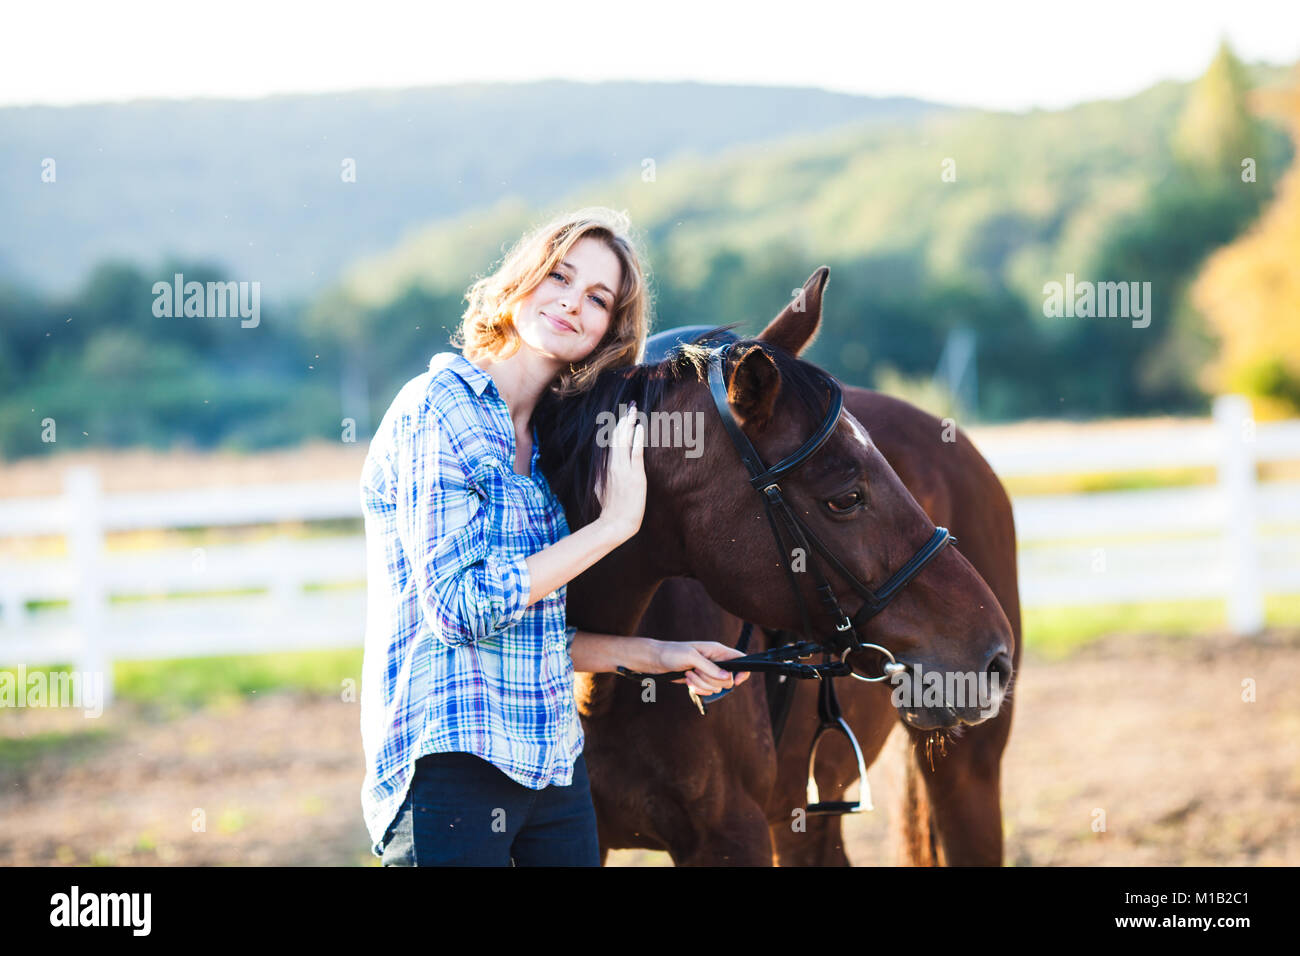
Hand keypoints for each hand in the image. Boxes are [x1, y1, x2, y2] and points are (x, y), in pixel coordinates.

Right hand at [594, 401, 645, 540]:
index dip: (616, 426)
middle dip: (623, 420)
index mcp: (605, 467)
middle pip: (616, 437)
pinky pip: (635, 454)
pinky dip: (636, 440)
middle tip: (630, 406)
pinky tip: (638, 428)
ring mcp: (623, 470)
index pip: (610, 441)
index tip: (622, 415)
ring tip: (634, 411)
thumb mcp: (600, 487)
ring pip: (624, 442)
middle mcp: (612, 465)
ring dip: (629, 425)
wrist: (616, 523)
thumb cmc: (610, 508)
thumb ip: (602, 473)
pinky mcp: (634, 476)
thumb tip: (603, 465)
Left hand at [656, 641, 751, 696]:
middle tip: (696, 671)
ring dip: (701, 684)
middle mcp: (716, 661)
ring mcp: (708, 671)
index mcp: (717, 651)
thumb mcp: (691, 657)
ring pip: (716, 687)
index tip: (735, 681)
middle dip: (711, 680)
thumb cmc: (672, 653)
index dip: (742, 672)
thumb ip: (710, 667)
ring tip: (689, 674)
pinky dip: (698, 688)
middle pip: (727, 679)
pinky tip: (687, 681)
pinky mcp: (701, 680)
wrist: (656, 660)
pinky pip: (708, 691)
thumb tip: (727, 677)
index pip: (740, 659)